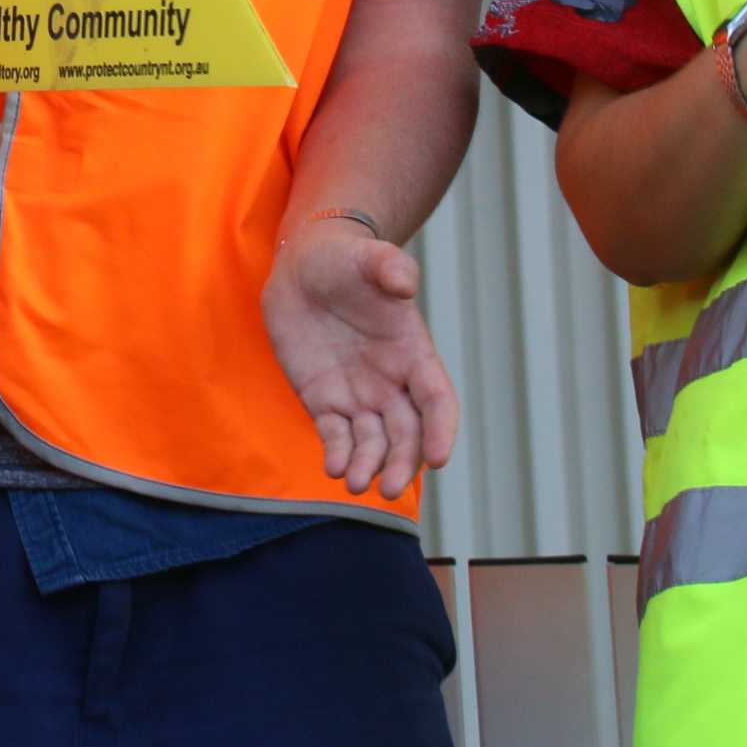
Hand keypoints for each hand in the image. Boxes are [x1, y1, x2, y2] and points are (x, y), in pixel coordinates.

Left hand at [262, 220, 457, 498]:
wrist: (304, 265)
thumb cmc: (346, 259)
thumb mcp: (370, 257)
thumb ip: (390, 268)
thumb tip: (405, 284)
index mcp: (413, 354)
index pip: (437, 401)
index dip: (441, 430)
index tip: (438, 458)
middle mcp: (390, 382)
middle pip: (406, 434)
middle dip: (400, 463)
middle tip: (387, 489)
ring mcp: (357, 394)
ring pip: (372, 442)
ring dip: (368, 466)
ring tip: (355, 484)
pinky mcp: (323, 399)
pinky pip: (335, 434)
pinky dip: (337, 453)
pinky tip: (333, 468)